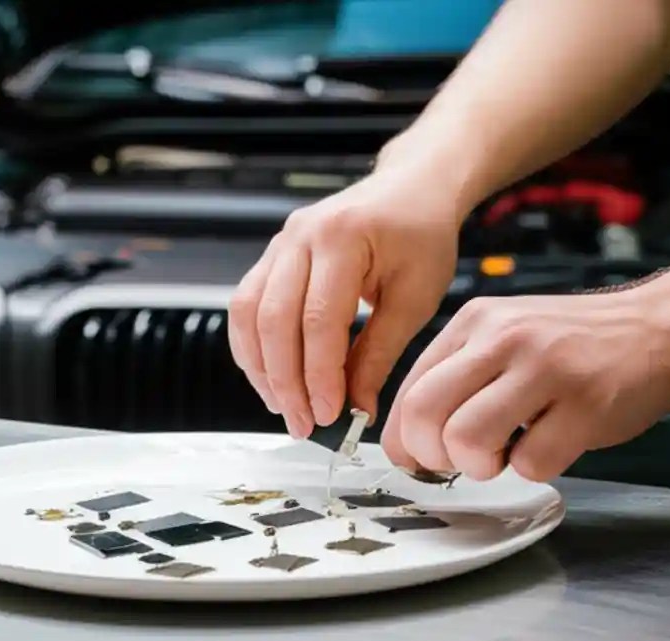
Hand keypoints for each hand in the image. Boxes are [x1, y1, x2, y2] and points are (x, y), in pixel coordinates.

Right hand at [228, 164, 462, 437]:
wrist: (412, 188)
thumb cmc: (421, 234)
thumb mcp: (416, 297)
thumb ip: (380, 353)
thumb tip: (356, 406)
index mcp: (343, 238)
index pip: (319, 319)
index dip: (319, 374)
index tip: (329, 414)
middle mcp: (301, 235)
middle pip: (274, 320)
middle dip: (285, 380)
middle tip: (303, 423)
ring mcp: (280, 243)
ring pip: (249, 314)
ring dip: (260, 368)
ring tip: (283, 406)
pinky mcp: (273, 255)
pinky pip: (247, 305)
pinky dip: (254, 346)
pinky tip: (271, 377)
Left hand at [380, 290, 669, 481]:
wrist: (657, 330)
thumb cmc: (572, 345)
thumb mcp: (502, 335)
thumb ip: (455, 375)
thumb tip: (406, 438)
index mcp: (474, 321)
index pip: (410, 389)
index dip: (404, 439)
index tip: (417, 458)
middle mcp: (504, 338)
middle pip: (425, 412)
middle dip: (432, 455)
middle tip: (458, 460)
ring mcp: (546, 369)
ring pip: (468, 439)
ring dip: (480, 466)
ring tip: (505, 454)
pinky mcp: (586, 405)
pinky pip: (531, 463)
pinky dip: (534, 468)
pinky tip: (549, 444)